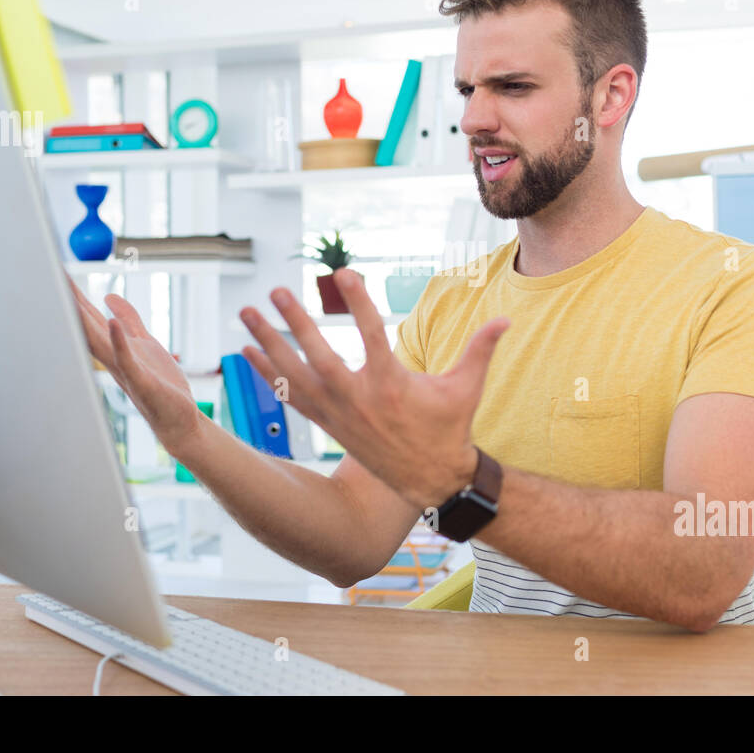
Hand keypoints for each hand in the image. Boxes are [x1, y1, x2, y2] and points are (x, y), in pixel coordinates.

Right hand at [66, 275, 202, 457]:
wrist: (178, 418)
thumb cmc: (161, 384)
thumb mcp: (144, 343)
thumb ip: (128, 319)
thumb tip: (109, 296)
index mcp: (113, 346)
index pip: (88, 315)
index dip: (73, 293)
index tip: (57, 269)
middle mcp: (112, 357)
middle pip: (86, 323)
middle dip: (70, 300)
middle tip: (51, 273)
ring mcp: (125, 369)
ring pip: (98, 339)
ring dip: (84, 317)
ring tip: (69, 293)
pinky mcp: (142, 380)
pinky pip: (126, 358)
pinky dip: (118, 340)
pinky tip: (111, 321)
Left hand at [238, 267, 508, 508]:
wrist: (430, 478)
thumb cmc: (449, 427)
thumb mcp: (468, 387)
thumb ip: (481, 348)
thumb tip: (507, 318)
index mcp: (392, 383)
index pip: (370, 333)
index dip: (357, 302)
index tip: (341, 273)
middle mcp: (358, 398)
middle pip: (319, 354)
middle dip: (295, 322)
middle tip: (276, 291)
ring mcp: (338, 413)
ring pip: (295, 374)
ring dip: (267, 343)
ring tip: (246, 313)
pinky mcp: (327, 423)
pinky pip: (290, 394)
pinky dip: (268, 372)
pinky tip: (247, 349)